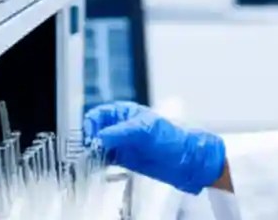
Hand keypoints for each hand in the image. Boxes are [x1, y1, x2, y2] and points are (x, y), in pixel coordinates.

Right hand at [83, 101, 226, 194]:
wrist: (188, 161)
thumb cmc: (173, 138)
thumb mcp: (146, 130)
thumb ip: (122, 132)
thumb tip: (100, 137)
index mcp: (126, 112)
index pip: (100, 114)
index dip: (91, 123)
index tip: (89, 135)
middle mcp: (122, 127)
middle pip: (95, 129)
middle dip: (89, 138)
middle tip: (88, 149)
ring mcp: (122, 143)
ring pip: (98, 145)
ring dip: (92, 151)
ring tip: (90, 158)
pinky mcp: (124, 159)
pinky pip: (105, 159)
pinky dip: (98, 162)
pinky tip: (96, 166)